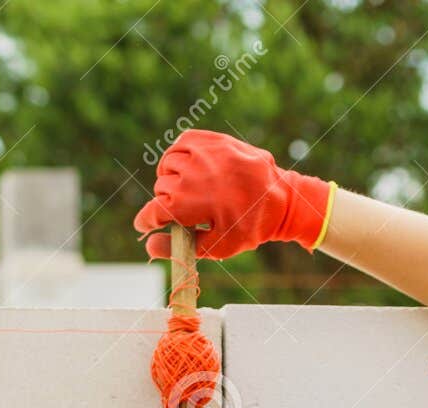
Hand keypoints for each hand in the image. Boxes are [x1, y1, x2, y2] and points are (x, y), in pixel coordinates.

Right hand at [133, 129, 335, 260]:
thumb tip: (148, 245)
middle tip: (186, 211)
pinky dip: (180, 153)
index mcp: (188, 204)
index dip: (146, 222)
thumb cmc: (248, 227)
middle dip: (167, 202)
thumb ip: (178, 248)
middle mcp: (190, 175)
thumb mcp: (216, 247)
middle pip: (160, 189)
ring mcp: (202, 154)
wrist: (281, 197)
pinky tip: (190, 166)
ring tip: (187, 188)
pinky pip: (181, 142)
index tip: (146, 225)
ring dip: (172, 177)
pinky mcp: (213, 139)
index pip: (152, 212)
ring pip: (167, 164)